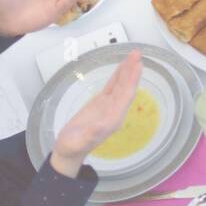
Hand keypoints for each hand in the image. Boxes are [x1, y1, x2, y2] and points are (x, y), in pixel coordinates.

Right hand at [50, 50, 142, 177]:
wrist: (68, 151)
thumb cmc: (73, 147)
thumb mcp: (80, 142)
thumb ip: (91, 134)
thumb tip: (103, 125)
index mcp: (113, 118)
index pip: (126, 95)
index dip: (132, 80)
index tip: (137, 65)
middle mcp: (115, 111)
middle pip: (126, 87)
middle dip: (132, 70)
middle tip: (138, 54)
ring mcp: (109, 106)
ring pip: (120, 85)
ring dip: (127, 70)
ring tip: (133, 55)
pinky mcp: (101, 103)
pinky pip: (112, 86)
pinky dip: (117, 76)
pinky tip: (122, 67)